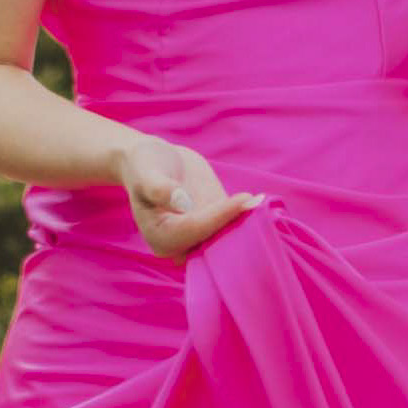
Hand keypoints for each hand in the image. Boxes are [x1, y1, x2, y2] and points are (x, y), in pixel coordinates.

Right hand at [119, 137, 258, 260]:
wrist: (154, 160)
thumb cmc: (144, 166)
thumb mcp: (145, 173)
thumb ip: (160, 189)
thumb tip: (182, 204)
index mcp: (161, 238)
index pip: (195, 230)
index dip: (219, 216)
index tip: (241, 199)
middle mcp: (182, 246)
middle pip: (212, 244)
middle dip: (235, 230)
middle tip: (259, 210)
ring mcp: (201, 237)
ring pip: (227, 238)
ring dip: (246, 225)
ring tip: (264, 205)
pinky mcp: (215, 225)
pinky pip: (233, 226)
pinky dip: (248, 216)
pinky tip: (262, 201)